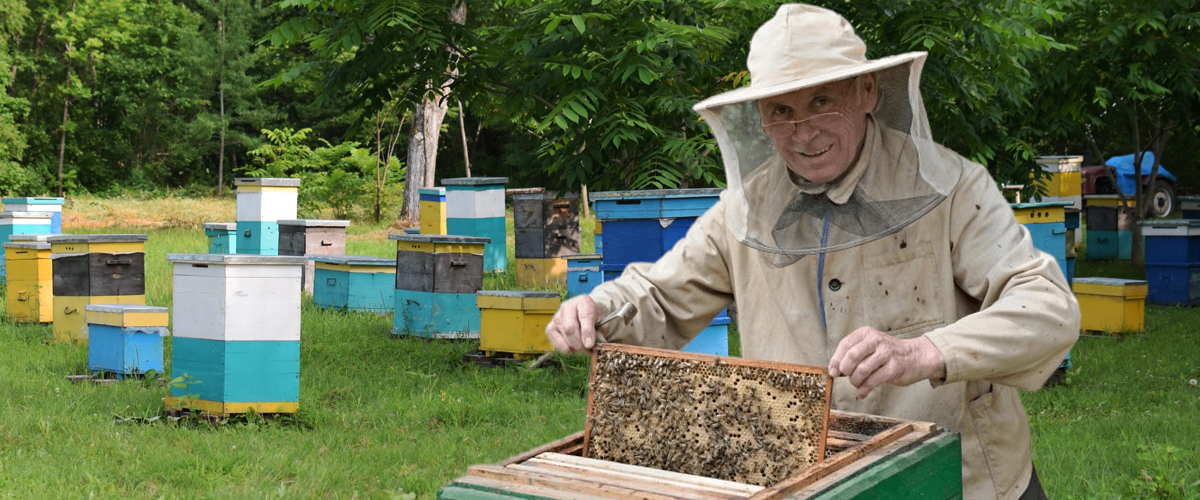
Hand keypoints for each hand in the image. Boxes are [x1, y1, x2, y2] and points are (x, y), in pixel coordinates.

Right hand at [544, 296, 606, 353]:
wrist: (586, 314)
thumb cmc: (595, 318)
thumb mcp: (603, 322)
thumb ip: (600, 333)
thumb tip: (591, 346)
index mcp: (583, 301)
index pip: (584, 316)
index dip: (587, 332)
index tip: (590, 344)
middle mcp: (567, 307)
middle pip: (570, 328)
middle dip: (580, 343)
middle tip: (588, 349)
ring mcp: (556, 317)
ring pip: (565, 338)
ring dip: (576, 347)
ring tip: (584, 346)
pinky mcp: (550, 328)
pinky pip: (558, 345)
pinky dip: (568, 349)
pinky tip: (574, 344)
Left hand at [827, 326, 945, 398]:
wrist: (916, 356)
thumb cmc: (888, 353)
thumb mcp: (871, 346)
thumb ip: (854, 354)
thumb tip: (834, 370)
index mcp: (867, 333)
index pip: (845, 344)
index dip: (836, 359)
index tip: (832, 371)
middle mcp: (876, 340)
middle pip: (852, 356)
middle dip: (845, 370)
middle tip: (847, 377)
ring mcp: (886, 353)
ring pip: (861, 370)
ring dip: (855, 381)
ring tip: (857, 384)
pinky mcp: (894, 368)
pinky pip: (872, 381)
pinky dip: (864, 390)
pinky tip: (862, 393)